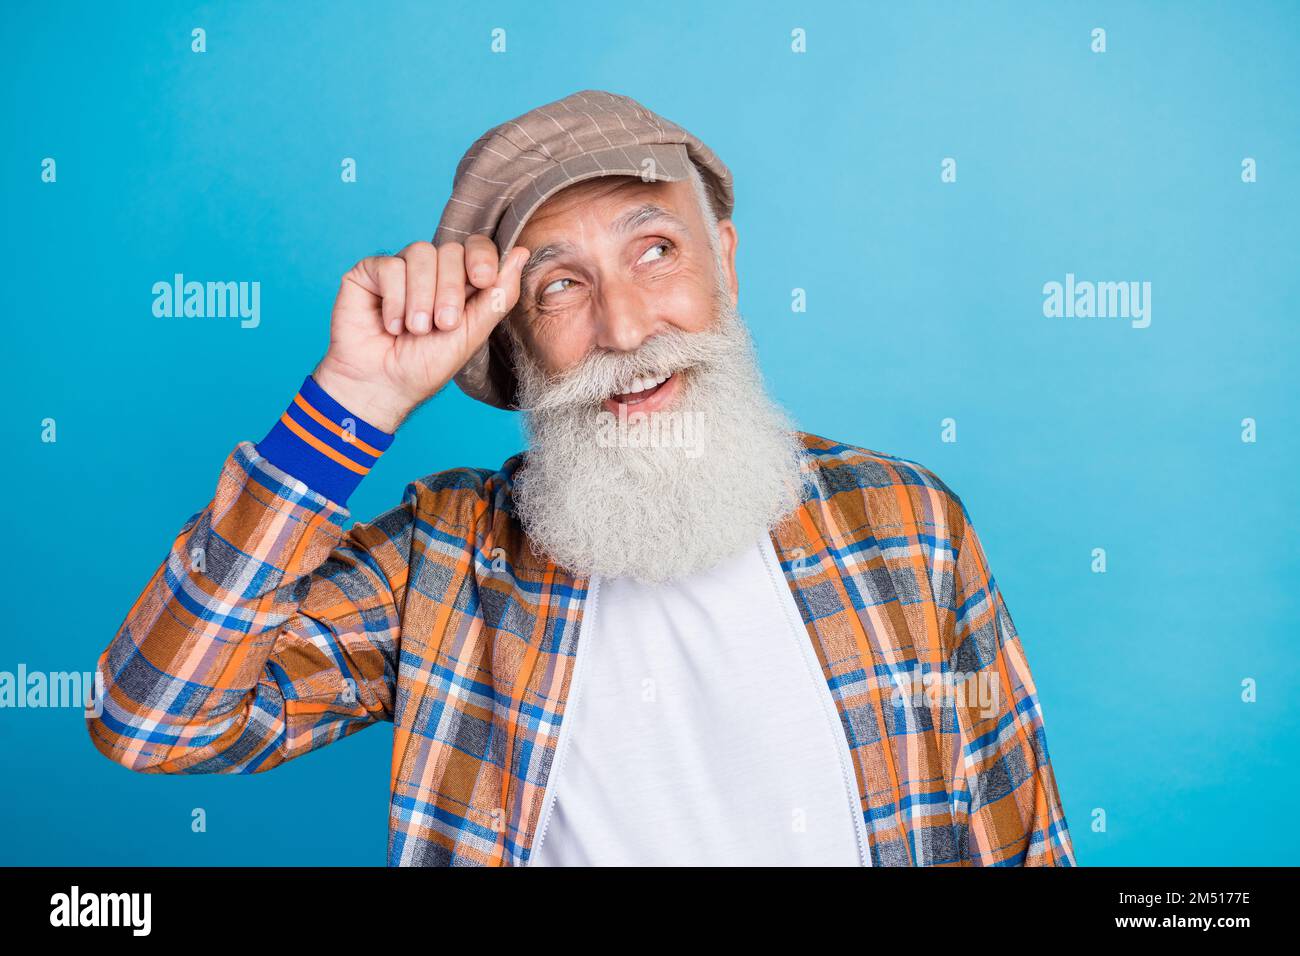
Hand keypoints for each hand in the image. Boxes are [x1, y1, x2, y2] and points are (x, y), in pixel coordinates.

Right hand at [313, 236, 528, 431]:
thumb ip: (497, 296)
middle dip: (450, 290)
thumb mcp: (471, 333)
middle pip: (451, 250)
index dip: (482, 257)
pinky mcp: (369, 273)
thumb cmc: (426, 365)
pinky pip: (389, 266)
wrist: (383, 385)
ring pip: (420, 253)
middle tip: (442, 324)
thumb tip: (522, 253)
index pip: (477, 247)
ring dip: (422, 297)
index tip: (482, 280)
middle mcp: (431, 270)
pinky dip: (394, 300)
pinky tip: (391, 325)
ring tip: (416, 330)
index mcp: (459, 282)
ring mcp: (400, 268)